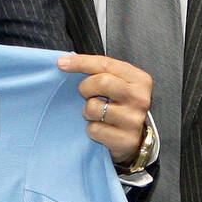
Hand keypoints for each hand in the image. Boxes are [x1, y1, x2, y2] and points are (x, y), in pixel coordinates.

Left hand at [57, 53, 151, 167]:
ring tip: (97, 115)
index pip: (106, 64)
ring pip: (93, 107)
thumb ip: (100, 72)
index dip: (81, 62)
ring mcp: (134, 120)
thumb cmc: (121, 107)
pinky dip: (92, 129)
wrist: (134, 139)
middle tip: (86, 95)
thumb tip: (65, 62)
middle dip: (85, 88)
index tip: (61, 63)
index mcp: (140, 79)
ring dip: (88, 112)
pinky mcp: (126, 139)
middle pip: (101, 82)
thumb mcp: (117, 84)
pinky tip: (102, 128)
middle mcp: (140, 98)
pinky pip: (94, 129)